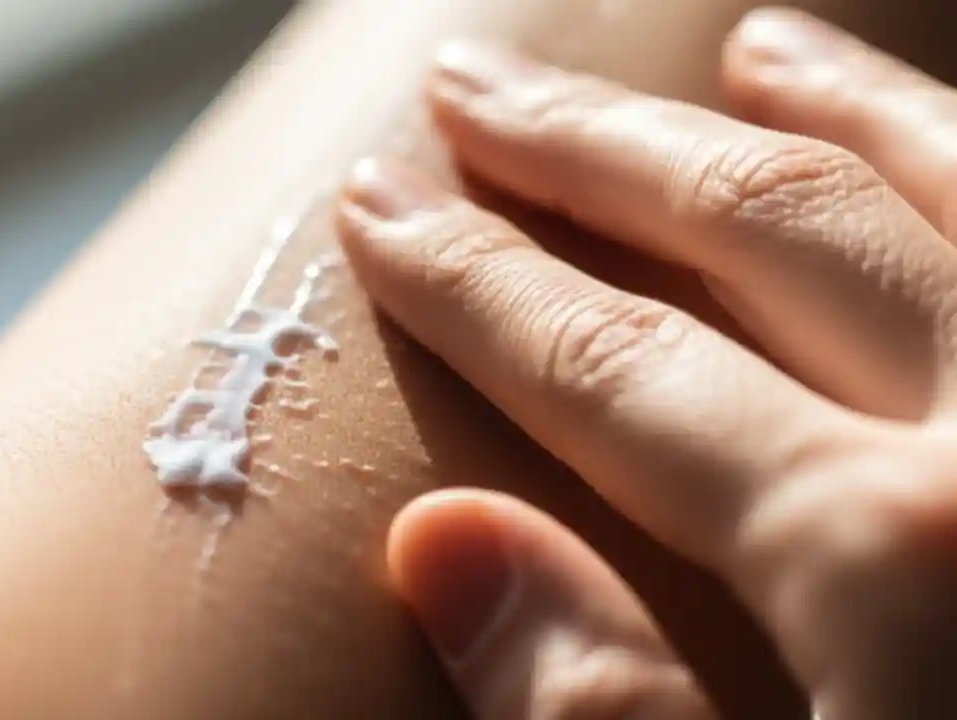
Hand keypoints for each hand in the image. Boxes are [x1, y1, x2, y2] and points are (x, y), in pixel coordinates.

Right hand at [336, 8, 956, 719]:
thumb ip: (604, 717)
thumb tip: (438, 543)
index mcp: (889, 561)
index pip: (607, 365)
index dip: (470, 277)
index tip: (378, 202)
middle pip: (762, 229)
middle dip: (592, 147)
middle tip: (477, 77)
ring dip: (840, 105)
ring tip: (749, 49)